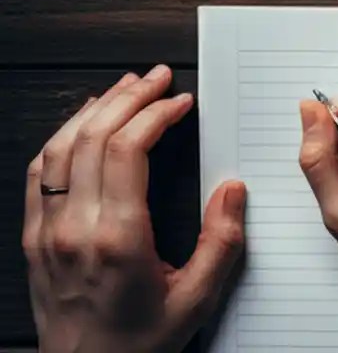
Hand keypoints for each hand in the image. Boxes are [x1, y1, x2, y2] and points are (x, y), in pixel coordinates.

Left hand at [23, 66, 246, 352]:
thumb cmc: (138, 343)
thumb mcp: (197, 300)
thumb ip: (222, 243)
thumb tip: (234, 191)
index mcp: (117, 239)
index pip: (128, 151)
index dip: (155, 115)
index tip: (180, 102)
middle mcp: (74, 228)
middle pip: (94, 137)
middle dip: (128, 98)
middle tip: (156, 78)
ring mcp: (48, 231)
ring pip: (61, 147)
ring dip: (94, 109)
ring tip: (124, 89)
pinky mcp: (35, 237)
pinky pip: (40, 171)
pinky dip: (63, 137)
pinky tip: (84, 125)